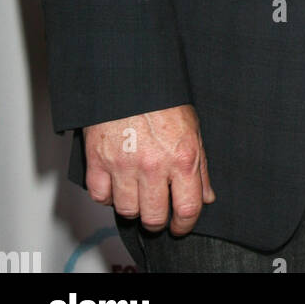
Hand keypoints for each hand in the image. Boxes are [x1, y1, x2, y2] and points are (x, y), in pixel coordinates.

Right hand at [84, 104, 214, 234]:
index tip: (180, 226)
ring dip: (133, 207)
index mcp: (182, 157)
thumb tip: (206, 197)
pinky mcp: (97, 161)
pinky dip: (107, 195)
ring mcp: (123, 165)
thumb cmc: (162, 99)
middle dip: (158, 219)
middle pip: (154, 217)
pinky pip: (100, 197)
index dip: (185, 225)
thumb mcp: (192, 129)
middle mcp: (153, 165)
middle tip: (157, 211)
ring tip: (137, 193)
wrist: (129, 77)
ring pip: (128, 211)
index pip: (187, 209)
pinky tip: (116, 183)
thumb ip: (201, 167)